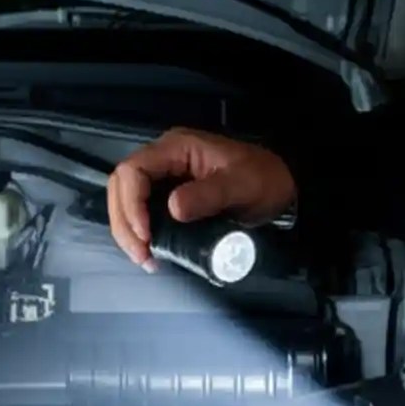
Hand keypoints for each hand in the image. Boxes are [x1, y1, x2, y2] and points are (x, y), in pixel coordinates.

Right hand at [107, 126, 295, 269]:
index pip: (133, 171)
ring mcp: (165, 175)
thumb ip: (209, 195)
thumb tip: (173, 209)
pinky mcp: (170, 194)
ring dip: (128, 230)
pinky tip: (150, 252)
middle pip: (121, 186)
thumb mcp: (242, 186)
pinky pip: (142, 210)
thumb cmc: (265, 180)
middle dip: (124, 222)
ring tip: (144, 258)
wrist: (282, 186)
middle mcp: (165, 158)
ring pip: (126, 199)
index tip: (145, 234)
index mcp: (177, 147)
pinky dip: (140, 232)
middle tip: (141, 254)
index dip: (131, 204)